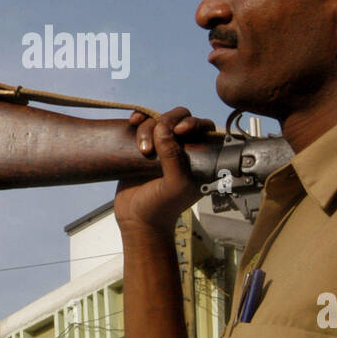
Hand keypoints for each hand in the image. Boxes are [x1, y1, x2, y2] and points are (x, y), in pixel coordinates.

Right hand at [114, 107, 214, 237]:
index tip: (180, 131)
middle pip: (179, 118)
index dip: (193, 123)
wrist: (136, 220)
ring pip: (158, 120)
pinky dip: (138, 119)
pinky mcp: (143, 145)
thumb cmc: (162, 207)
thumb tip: (163, 129)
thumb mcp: (176, 184)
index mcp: (199, 157)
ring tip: (142, 150)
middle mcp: (183, 148)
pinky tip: (132, 122)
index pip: (203, 127)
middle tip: (153, 145)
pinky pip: (142, 123)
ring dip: (148, 128)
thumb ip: (174, 157)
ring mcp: (162, 146)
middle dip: (166, 124)